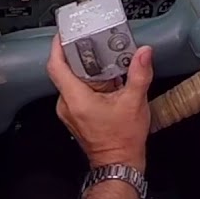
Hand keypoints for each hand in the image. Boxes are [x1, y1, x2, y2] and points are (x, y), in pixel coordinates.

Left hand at [46, 37, 153, 170]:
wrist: (119, 164)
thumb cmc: (123, 141)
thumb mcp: (135, 102)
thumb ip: (139, 74)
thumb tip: (143, 53)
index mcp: (76, 99)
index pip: (56, 66)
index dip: (58, 46)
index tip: (65, 33)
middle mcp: (67, 105)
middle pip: (63, 71)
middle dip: (77, 55)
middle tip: (90, 41)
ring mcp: (69, 111)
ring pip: (70, 82)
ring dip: (85, 70)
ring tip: (102, 60)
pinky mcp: (75, 115)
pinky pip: (76, 92)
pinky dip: (88, 83)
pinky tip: (105, 81)